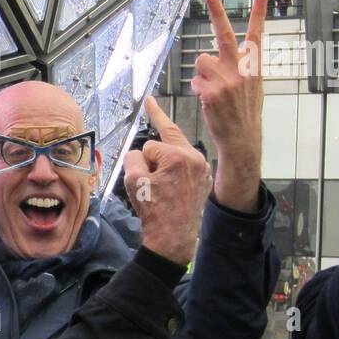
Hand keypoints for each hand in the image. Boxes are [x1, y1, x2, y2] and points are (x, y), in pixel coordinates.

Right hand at [124, 101, 212, 264]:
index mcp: (177, 156)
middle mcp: (194, 158)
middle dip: (158, 125)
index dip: (141, 159)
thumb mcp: (133, 181)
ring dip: (167, 158)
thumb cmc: (154, 210)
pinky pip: (187, 165)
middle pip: (168, 140)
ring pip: (177, 153)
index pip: (150, 146)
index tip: (147, 103)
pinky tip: (171, 180)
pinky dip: (178, 169)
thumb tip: (140, 154)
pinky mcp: (204, 179)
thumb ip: (133, 158)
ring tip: (160, 175)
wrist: (173, 236)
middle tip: (151, 101)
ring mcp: (202, 169)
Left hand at [191, 0, 264, 211]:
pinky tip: (208, 101)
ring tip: (212, 90)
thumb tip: (230, 53)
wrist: (242, 138)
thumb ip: (243, 67)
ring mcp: (226, 80)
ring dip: (202, 73)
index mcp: (253, 68)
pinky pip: (196, 80)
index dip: (259, 14)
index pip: (256, 36)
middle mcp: (241, 70)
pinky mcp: (211, 91)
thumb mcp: (253, 87)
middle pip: (224, 35)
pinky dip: (199, 88)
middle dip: (217, 13)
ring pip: (201, 61)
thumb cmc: (245, 113)